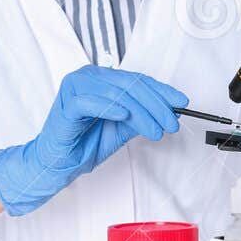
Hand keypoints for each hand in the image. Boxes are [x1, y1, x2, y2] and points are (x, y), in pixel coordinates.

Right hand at [0, 66, 186, 215]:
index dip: (162, 90)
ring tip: (155, 130)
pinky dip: (109, 107)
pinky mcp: (66, 105)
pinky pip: (89, 101)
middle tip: (170, 123)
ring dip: (141, 112)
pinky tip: (125, 116)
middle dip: (156, 105)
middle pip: (130, 84)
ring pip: (115, 92)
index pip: (137, 79)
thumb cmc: (85, 143)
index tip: (181, 102)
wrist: (59, 164)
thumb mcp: (123, 127)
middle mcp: (88, 77)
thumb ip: (142, 115)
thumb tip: (170, 109)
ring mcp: (75, 88)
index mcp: (102, 78)